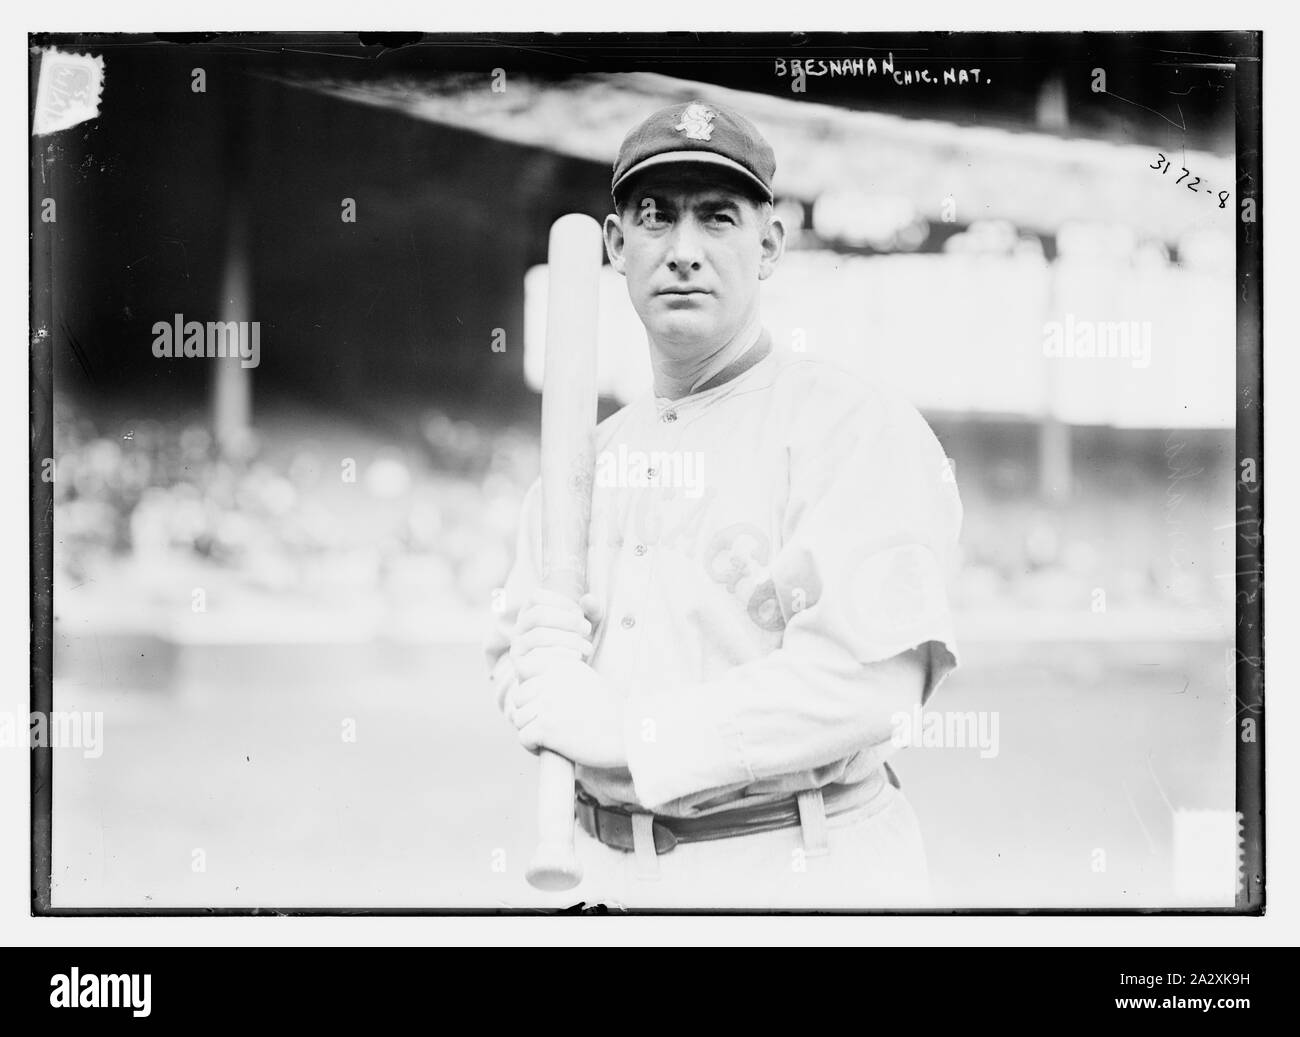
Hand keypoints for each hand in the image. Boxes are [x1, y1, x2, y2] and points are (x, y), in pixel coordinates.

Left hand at [508, 657, 626, 769]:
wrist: (630, 734)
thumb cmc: (612, 713)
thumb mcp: (586, 681)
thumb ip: (560, 679)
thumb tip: (529, 689)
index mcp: (561, 665)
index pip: (525, 671)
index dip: (530, 691)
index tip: (544, 705)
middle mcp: (551, 679)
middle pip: (520, 697)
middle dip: (529, 713)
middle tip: (546, 727)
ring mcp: (547, 702)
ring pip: (518, 718)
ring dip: (530, 730)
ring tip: (547, 739)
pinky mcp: (546, 726)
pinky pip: (523, 737)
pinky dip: (531, 746)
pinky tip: (546, 749)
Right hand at [509, 588, 603, 683]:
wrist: (565, 678)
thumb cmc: (575, 644)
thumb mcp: (586, 625)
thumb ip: (592, 610)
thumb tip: (589, 599)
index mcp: (530, 612)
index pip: (537, 597)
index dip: (561, 601)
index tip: (581, 613)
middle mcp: (520, 627)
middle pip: (539, 615)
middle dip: (568, 620)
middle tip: (587, 630)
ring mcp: (517, 646)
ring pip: (538, 635)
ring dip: (568, 639)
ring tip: (587, 647)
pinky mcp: (520, 665)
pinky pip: (536, 658)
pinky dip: (560, 656)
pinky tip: (577, 658)